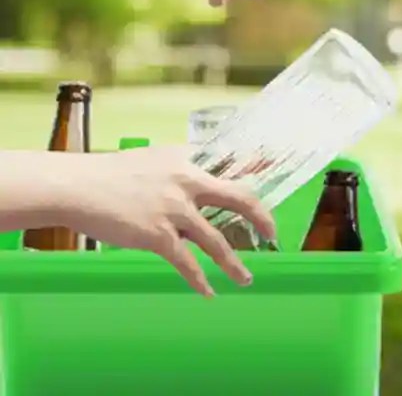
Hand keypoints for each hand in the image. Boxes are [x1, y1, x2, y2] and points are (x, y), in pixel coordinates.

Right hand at [47, 146, 277, 296]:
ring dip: (233, 264)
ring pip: (216, 241)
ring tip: (246, 279)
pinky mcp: (157, 234)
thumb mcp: (153, 160)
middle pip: (239, 199)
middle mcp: (188, 183)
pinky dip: (200, 279)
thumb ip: (178, 170)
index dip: (257, 174)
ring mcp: (174, 210)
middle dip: (261, 218)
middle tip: (272, 233)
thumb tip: (196, 183)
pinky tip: (208, 292)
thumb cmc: (110, 174)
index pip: (232, 168)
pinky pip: (187, 262)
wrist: (76, 186)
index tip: (275, 183)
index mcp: (188, 162)